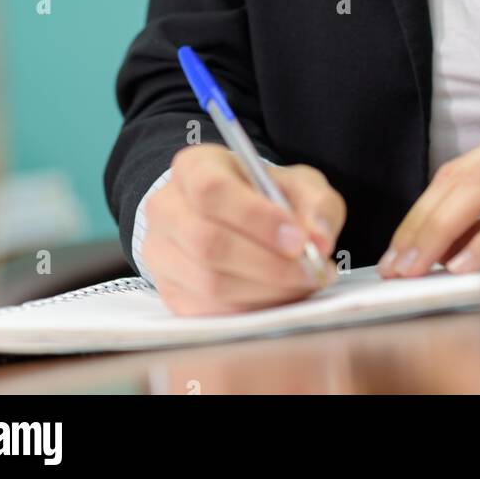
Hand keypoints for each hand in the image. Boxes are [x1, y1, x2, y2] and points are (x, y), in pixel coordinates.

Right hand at [143, 146, 346, 314]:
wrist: (238, 216)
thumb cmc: (266, 195)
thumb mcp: (299, 184)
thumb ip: (317, 204)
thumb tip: (319, 241)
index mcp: (193, 167)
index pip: (212, 190)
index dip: (255, 218)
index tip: (298, 239)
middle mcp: (166, 207)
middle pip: (207, 242)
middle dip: (267, 263)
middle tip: (310, 270)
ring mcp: (161, 252)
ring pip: (209, 282)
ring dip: (265, 290)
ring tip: (302, 282)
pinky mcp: (170, 291)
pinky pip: (208, 311)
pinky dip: (251, 309)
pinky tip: (279, 296)